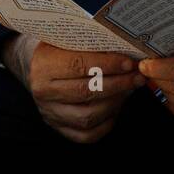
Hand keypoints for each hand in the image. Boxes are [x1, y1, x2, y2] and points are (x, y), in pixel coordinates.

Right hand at [2, 34, 144, 143]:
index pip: (78, 65)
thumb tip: (123, 46)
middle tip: (137, 76)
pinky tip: (117, 106)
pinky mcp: (59, 128)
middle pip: (85, 92)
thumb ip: (89, 42)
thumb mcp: (66, 39)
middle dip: (117, 84)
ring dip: (115, 103)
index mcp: (43, 65)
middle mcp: (43, 91)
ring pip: (88, 116)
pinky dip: (107, 122)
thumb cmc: (58, 49)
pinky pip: (87, 134)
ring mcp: (50, 113)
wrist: (36, 68)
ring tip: (129, 89)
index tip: (128, 62)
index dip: (107, 64)